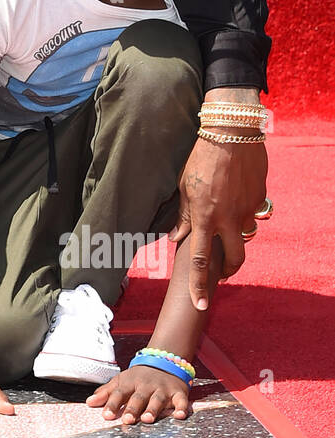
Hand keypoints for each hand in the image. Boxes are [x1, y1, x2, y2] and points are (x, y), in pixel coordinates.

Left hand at [87, 364, 189, 424]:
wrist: (164, 361)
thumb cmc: (139, 377)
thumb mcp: (121, 380)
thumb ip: (106, 393)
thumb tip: (89, 403)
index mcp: (130, 383)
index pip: (119, 393)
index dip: (112, 404)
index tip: (106, 415)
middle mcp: (146, 386)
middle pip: (138, 398)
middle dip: (133, 408)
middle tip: (127, 420)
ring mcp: (163, 389)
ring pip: (157, 400)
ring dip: (153, 409)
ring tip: (148, 419)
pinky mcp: (178, 393)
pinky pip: (181, 401)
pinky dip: (182, 408)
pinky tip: (179, 416)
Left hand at [170, 137, 267, 309]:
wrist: (231, 133)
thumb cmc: (200, 157)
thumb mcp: (184, 186)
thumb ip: (183, 215)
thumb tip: (177, 238)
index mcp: (204, 217)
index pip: (200, 261)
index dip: (199, 286)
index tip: (200, 305)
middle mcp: (228, 218)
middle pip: (234, 260)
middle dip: (228, 271)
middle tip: (221, 272)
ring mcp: (247, 209)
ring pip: (245, 236)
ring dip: (236, 237)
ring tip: (224, 225)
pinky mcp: (259, 198)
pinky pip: (252, 213)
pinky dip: (243, 212)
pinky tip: (234, 196)